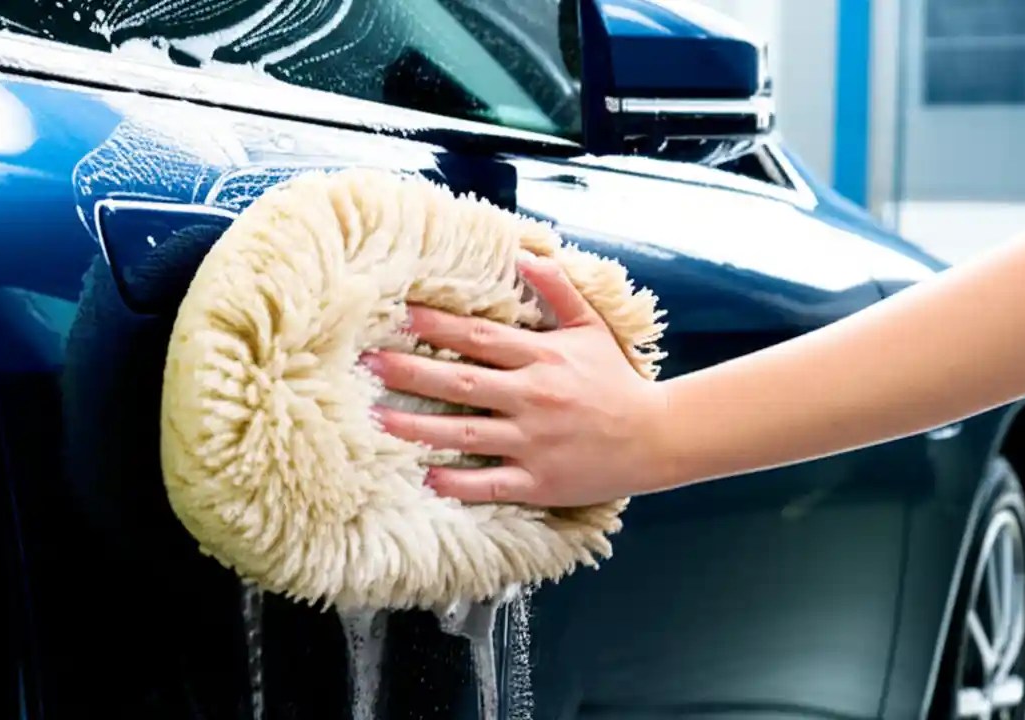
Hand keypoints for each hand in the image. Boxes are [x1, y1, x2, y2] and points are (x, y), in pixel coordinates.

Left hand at [362, 256, 668, 506]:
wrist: (656, 437)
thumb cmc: (617, 381)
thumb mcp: (592, 328)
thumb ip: (557, 290)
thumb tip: (523, 255)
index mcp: (543, 357)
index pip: (480, 337)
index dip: (437, 326)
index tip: (399, 316)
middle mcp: (534, 397)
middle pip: (461, 383)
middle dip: (411, 373)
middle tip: (368, 364)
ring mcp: (534, 442)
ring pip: (466, 433)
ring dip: (419, 427)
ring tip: (379, 420)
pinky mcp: (539, 480)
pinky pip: (490, 482)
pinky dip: (457, 482)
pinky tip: (426, 477)